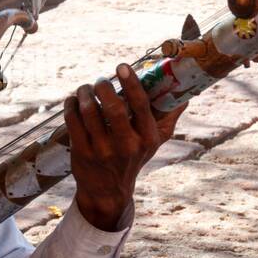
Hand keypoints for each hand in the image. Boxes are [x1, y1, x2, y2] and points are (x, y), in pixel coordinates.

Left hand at [63, 63, 186, 231]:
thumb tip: (186, 94)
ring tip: (85, 89)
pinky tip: (73, 100)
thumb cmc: (134, 158)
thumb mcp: (155, 142)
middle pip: (113, 108)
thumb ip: (168, 117)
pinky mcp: (82, 153)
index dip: (131, 83)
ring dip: (84, 93)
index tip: (122, 67)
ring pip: (89, 111)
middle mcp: (126, 145)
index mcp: (146, 138)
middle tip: (100, 81)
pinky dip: (70, 105)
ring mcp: (102, 150)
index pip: (140, 106)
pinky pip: (72, 121)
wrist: (108, 191)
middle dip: (103, 87)